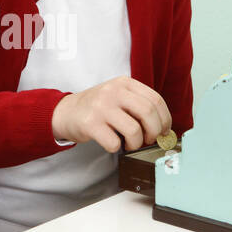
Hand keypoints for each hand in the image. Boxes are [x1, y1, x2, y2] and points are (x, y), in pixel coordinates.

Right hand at [51, 76, 171, 152]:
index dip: (165, 119)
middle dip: (153, 132)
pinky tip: (112, 143)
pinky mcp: (90, 124)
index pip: (155, 100)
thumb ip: (139, 105)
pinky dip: (116, 148)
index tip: (164, 131)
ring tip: (130, 144)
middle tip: (148, 139)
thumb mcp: (119, 96)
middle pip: (148, 113)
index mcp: (125, 83)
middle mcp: (113, 91)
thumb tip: (164, 129)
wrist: (66, 112)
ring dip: (136, 143)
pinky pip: (114, 142)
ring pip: (134, 130)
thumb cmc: (98, 108)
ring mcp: (101, 107)